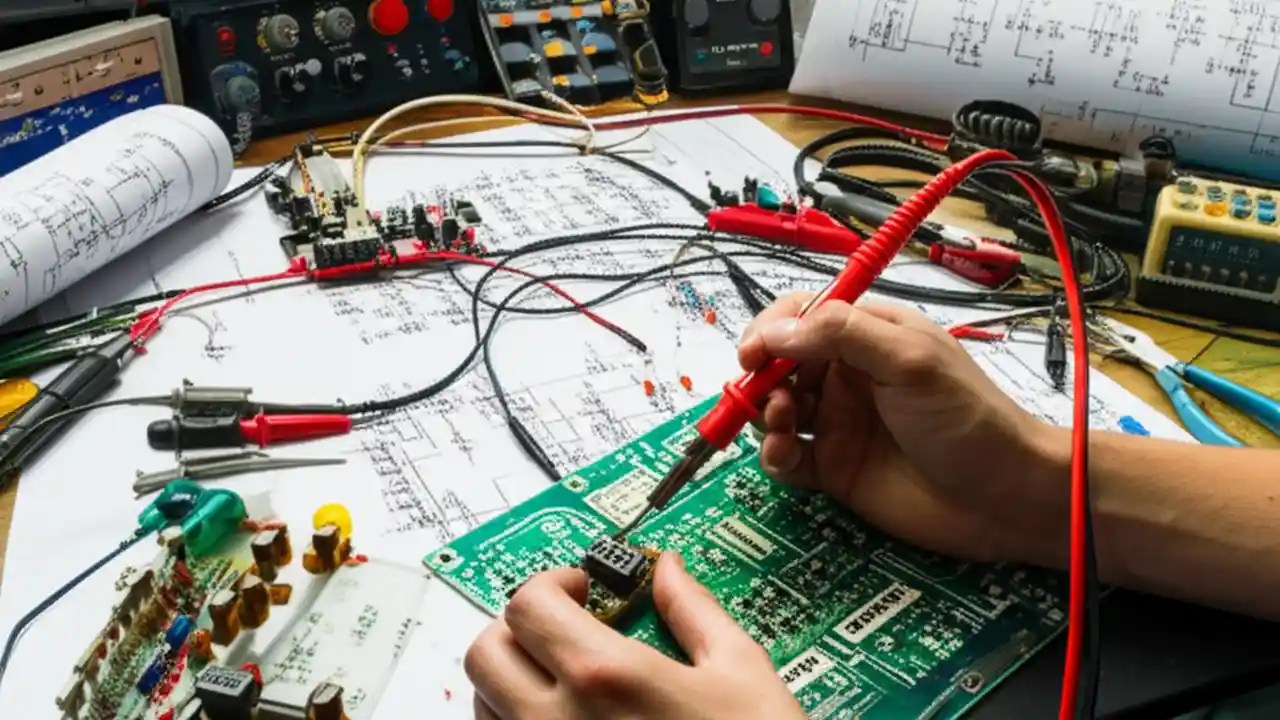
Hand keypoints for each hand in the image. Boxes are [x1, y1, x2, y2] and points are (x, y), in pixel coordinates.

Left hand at [464, 553, 804, 719]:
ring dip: (513, 681)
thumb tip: (670, 572)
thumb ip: (694, 611)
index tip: (580, 589)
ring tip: (565, 680)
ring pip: (485, 706)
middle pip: (485, 652)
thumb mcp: (740, 672)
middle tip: (565, 628)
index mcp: (606, 677)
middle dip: (519, 628)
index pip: (527, 604)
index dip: (551, 583)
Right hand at [739, 294, 1063, 562]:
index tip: (753, 353)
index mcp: (869, 336)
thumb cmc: (967, 417)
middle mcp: (848, 376)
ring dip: (765, 414)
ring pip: (776, 410)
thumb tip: (775, 331)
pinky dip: (775, 454)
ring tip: (784, 425)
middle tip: (765, 397)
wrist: (1002, 497)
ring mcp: (840, 423)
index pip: (803, 317)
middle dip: (762, 376)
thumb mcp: (909, 359)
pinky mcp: (835, 470)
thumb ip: (841, 335)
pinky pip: (787, 457)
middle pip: (780, 364)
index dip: (771, 330)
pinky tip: (787, 456)